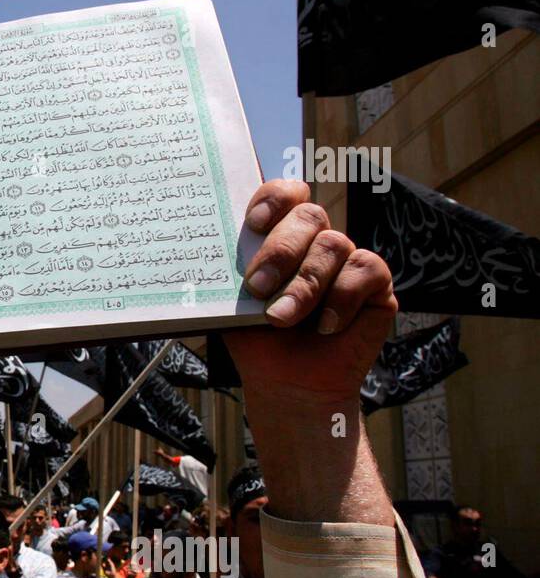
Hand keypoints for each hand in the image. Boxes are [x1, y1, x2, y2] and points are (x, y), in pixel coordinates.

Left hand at [226, 180, 397, 407]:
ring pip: (333, 244)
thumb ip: (226, 274)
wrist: (287, 383)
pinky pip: (364, 270)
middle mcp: (315, 240)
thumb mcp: (231, 305)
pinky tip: (325, 326)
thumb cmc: (257, 339)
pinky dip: (340, 299)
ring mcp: (347, 258)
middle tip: (257, 288)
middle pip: (308, 215)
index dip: (274, 197)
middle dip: (280, 251)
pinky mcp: (376, 283)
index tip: (254, 223)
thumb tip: (201, 247)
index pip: (285, 194)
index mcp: (279, 235)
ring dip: (304, 285)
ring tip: (281, 319)